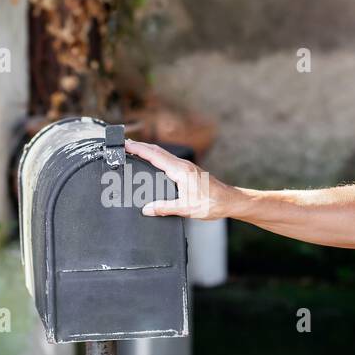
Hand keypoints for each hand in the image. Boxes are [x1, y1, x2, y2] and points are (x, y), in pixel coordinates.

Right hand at [123, 139, 237, 219]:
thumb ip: (164, 208)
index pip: (154, 156)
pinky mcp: (189, 170)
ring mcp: (187, 166)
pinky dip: (157, 157)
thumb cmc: (213, 203)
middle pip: (157, 151)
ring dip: (148, 150)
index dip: (138, 149)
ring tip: (135, 150)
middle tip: (124, 144)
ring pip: (164, 154)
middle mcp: (183, 165)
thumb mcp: (186, 208)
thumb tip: (147, 210)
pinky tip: (154, 161)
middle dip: (140, 146)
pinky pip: (169, 160)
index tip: (125, 145)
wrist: (229, 201)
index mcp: (181, 171)